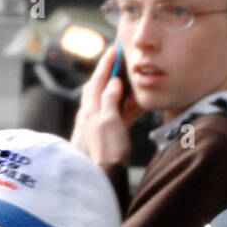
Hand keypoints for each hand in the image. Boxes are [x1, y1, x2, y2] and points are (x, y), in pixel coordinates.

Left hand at [70, 44, 141, 167]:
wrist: (106, 175)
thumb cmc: (106, 149)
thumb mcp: (109, 120)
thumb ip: (110, 99)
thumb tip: (113, 83)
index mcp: (89, 109)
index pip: (97, 81)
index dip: (106, 65)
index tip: (114, 50)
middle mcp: (91, 115)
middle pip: (100, 89)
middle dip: (110, 74)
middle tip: (120, 63)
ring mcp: (99, 125)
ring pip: (110, 101)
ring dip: (120, 90)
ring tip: (132, 80)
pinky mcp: (108, 134)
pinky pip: (118, 114)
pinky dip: (127, 106)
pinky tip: (137, 104)